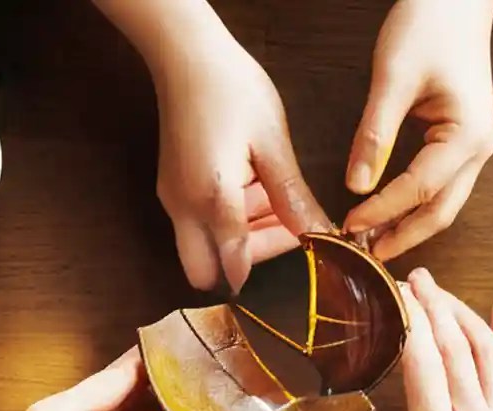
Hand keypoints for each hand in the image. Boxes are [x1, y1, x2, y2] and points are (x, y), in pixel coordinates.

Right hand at [152, 34, 329, 291]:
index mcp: (212, 200)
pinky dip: (226, 219)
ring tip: (272, 196)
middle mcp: (183, 209)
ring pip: (203, 248)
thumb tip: (319, 232)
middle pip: (206, 271)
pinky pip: (198, 223)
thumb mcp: (273, 143)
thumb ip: (292, 196)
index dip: (273, 269)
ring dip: (238, 238)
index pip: (236, 265)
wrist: (187, 56)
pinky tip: (251, 185)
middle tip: (281, 230)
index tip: (304, 254)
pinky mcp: (172, 188)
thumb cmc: (232, 91)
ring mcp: (173, 200)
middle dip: (244, 264)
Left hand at [344, 0, 492, 260]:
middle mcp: (479, 149)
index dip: (382, 212)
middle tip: (364, 256)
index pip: (419, 190)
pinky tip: (387, 213)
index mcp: (468, 136)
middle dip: (402, 236)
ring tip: (371, 242)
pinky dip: (414, 205)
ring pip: (443, 204)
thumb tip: (356, 184)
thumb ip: (374, 134)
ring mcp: (474, 147)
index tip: (348, 226)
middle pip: (441, 211)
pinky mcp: (461, 141)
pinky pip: (439, 185)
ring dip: (409, 226)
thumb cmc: (430, 25)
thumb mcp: (393, 78)